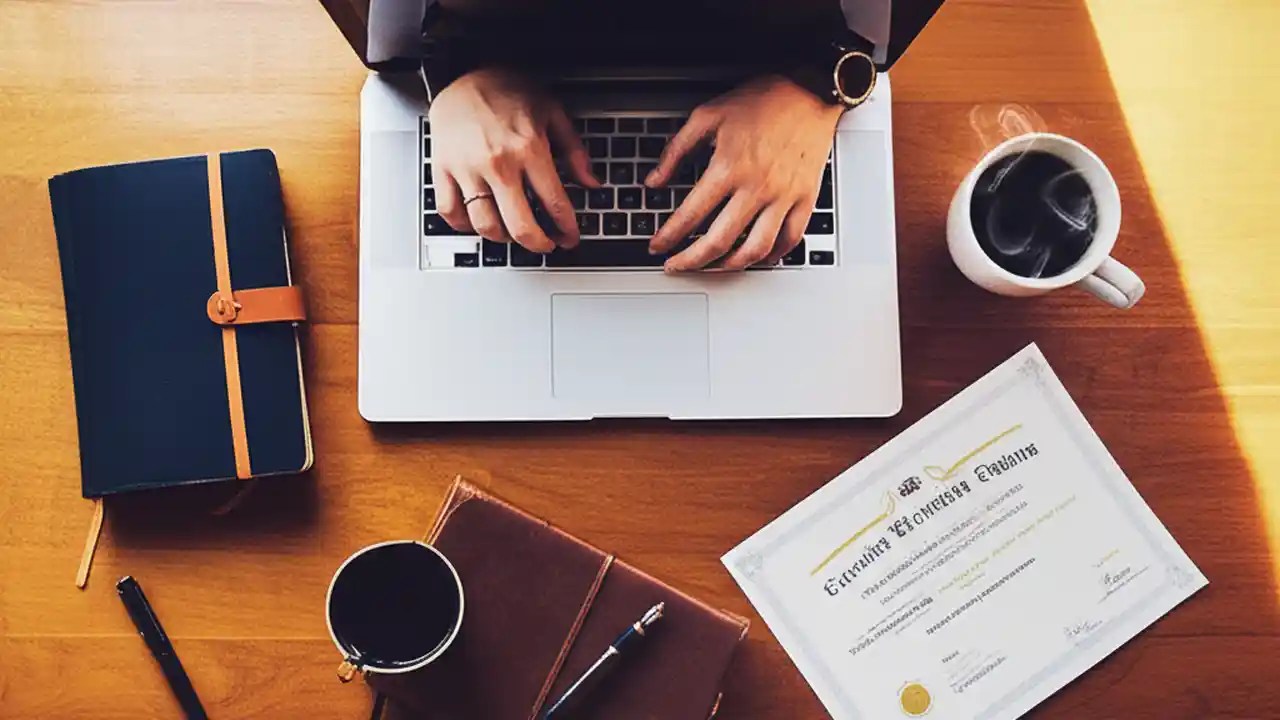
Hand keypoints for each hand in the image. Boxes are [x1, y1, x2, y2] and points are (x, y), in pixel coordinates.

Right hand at [429, 68, 598, 251]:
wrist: (464, 72)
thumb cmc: (507, 89)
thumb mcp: (552, 112)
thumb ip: (574, 150)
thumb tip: (590, 182)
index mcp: (529, 149)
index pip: (555, 204)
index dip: (567, 229)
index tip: (569, 237)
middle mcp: (498, 163)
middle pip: (521, 226)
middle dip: (539, 244)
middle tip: (546, 245)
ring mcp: (467, 169)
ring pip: (486, 226)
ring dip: (505, 239)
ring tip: (515, 234)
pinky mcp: (443, 170)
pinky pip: (450, 212)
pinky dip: (465, 225)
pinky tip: (479, 221)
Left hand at [647, 76, 843, 270]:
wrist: (809, 90)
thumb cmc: (762, 100)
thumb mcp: (707, 115)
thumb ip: (676, 151)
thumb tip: (654, 181)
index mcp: (728, 167)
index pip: (690, 215)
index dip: (668, 237)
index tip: (657, 246)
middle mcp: (757, 187)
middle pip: (719, 241)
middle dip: (691, 261)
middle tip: (676, 265)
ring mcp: (783, 197)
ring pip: (754, 250)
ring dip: (727, 266)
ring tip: (711, 267)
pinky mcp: (805, 199)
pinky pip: (788, 241)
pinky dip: (770, 256)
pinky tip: (754, 257)